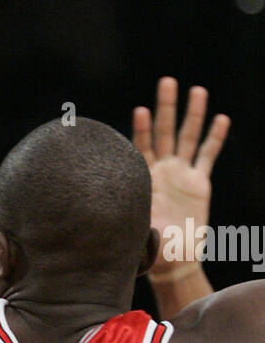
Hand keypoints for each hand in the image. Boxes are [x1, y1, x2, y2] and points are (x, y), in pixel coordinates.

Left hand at [132, 77, 229, 276]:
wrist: (173, 260)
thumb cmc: (149, 248)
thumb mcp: (138, 229)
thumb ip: (134, 213)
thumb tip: (121, 208)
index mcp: (143, 179)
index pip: (141, 147)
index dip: (142, 130)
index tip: (140, 110)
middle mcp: (162, 170)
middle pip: (165, 132)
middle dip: (166, 107)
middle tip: (167, 81)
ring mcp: (181, 174)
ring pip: (188, 137)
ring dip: (193, 114)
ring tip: (197, 90)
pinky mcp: (199, 182)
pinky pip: (208, 155)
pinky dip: (215, 138)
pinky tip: (221, 118)